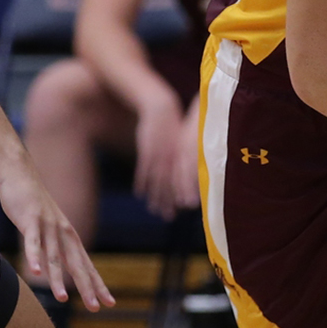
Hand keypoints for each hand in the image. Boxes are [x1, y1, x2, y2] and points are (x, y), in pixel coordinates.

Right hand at [0, 168, 113, 310]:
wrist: (20, 173)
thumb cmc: (33, 205)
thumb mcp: (47, 229)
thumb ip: (52, 249)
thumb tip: (53, 271)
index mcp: (69, 237)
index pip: (87, 265)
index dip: (97, 284)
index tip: (109, 302)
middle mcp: (63, 233)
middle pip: (78, 265)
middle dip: (87, 287)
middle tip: (97, 307)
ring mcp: (48, 226)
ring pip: (55, 257)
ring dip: (58, 279)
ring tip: (62, 299)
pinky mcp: (30, 219)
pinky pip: (32, 242)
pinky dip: (34, 257)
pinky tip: (34, 272)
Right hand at [133, 96, 197, 219]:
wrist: (162, 110)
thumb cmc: (172, 125)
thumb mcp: (182, 141)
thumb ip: (183, 156)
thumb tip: (186, 169)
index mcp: (182, 157)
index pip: (182, 181)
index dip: (181, 195)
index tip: (182, 209)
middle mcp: (171, 160)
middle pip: (169, 186)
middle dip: (168, 202)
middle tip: (168, 217)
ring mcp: (159, 157)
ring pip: (156, 182)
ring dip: (154, 197)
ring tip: (153, 210)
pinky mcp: (147, 152)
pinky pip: (143, 172)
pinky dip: (141, 184)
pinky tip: (139, 194)